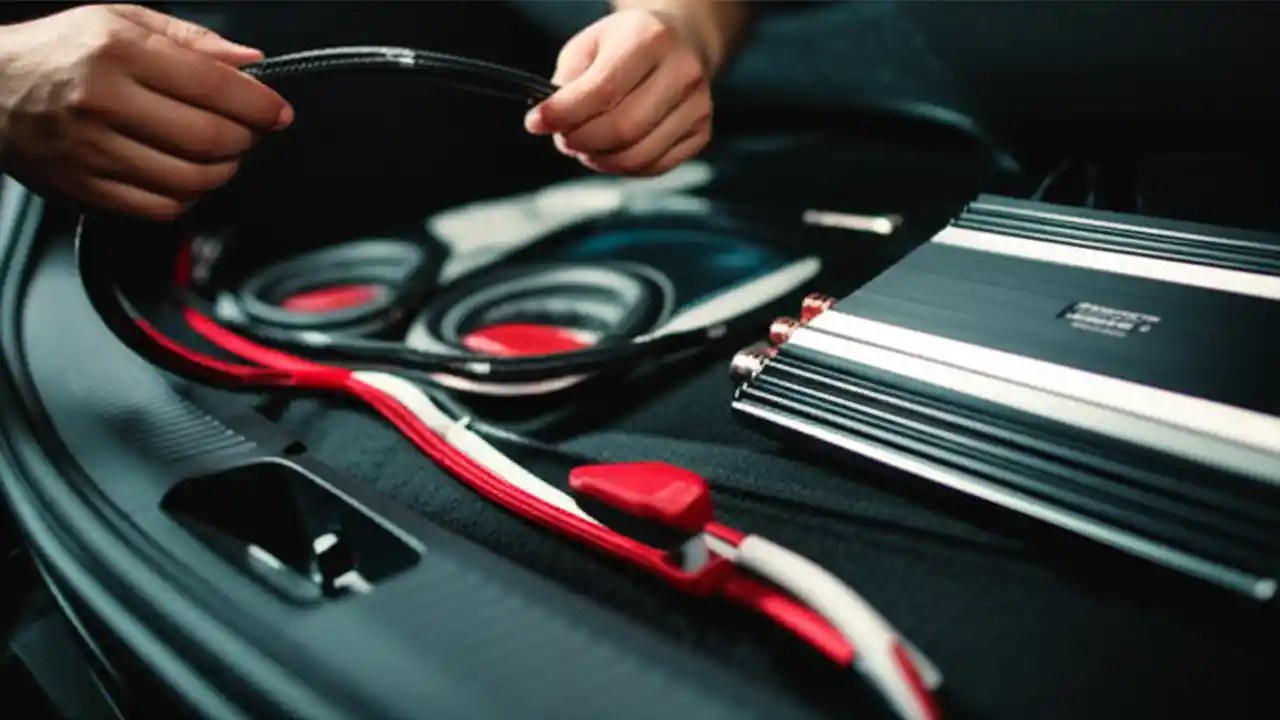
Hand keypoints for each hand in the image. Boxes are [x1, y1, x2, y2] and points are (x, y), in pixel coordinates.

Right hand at [0, 4, 291, 220]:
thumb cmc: (58, 52)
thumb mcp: (120, 21)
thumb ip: (191, 40)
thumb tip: (250, 61)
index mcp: (118, 53)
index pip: (215, 87)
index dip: (260, 104)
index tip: (277, 112)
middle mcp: (105, 103)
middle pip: (211, 139)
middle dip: (245, 140)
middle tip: (247, 132)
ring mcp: (94, 152)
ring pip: (192, 180)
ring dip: (221, 171)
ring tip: (217, 153)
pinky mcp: (86, 190)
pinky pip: (161, 209)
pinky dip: (187, 197)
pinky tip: (183, 176)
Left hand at [524, 8, 713, 176]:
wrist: (682, 41)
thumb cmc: (628, 44)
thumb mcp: (591, 45)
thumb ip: (569, 82)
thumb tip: (552, 123)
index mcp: (651, 38)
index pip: (602, 89)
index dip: (564, 113)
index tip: (536, 122)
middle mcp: (683, 71)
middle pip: (623, 128)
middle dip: (581, 141)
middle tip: (563, 138)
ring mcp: (698, 105)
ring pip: (638, 154)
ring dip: (600, 159)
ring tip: (584, 147)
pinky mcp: (702, 132)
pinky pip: (654, 166)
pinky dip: (623, 167)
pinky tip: (610, 152)